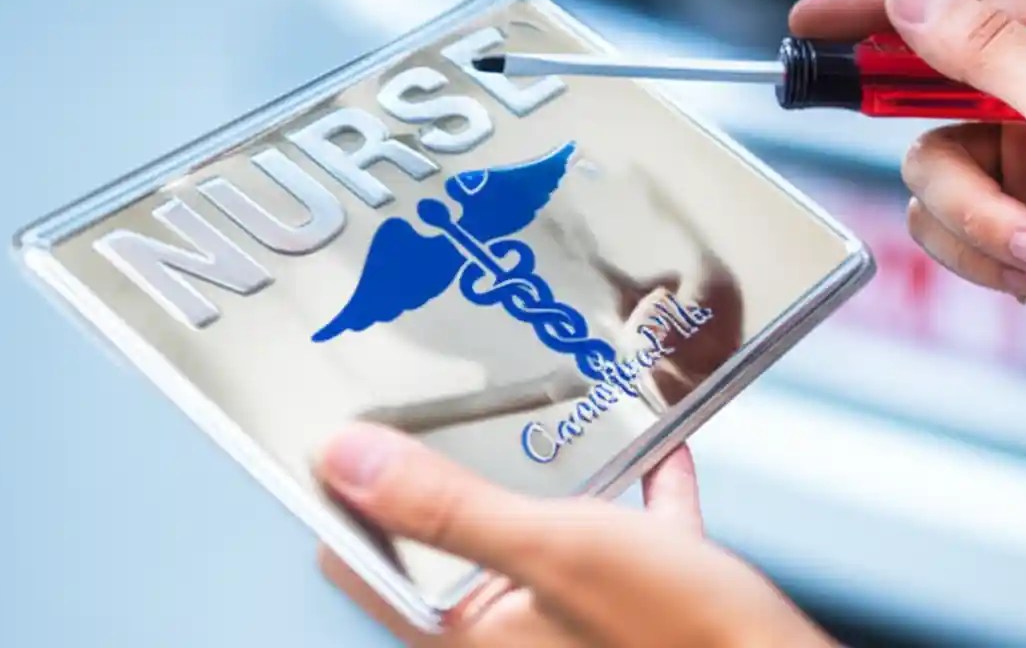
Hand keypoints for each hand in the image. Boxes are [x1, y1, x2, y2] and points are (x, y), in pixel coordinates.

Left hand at [315, 424, 835, 646]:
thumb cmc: (678, 636)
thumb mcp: (552, 548)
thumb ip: (446, 506)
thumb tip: (346, 458)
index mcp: (467, 634)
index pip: (364, 562)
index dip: (351, 495)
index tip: (349, 429)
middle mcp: (510, 635)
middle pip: (451, 540)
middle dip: (455, 472)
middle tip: (442, 401)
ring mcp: (572, 626)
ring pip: (535, 535)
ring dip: (545, 481)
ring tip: (544, 421)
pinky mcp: (632, 614)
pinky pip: (618, 539)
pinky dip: (632, 496)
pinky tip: (657, 456)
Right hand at [791, 0, 1025, 441]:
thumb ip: (985, 48)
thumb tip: (913, 1)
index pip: (956, 9)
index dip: (879, 11)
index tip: (817, 22)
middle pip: (928, 98)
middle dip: (943, 152)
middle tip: (932, 158)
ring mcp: (1023, 174)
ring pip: (929, 175)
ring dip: (976, 217)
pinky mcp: (1008, 234)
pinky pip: (942, 229)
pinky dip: (977, 252)